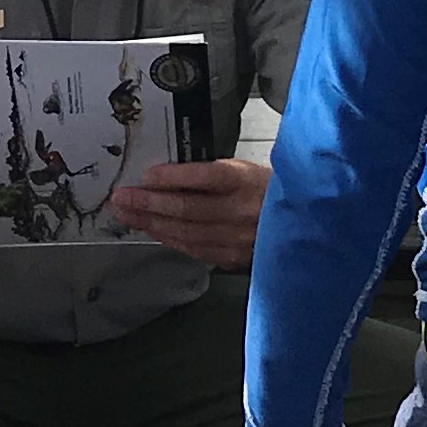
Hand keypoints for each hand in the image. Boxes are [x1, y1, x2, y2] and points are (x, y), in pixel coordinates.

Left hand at [112, 157, 267, 268]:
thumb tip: (167, 179)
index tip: (147, 176)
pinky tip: (153, 231)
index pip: (205, 177)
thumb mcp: (246, 169)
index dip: (172, 178)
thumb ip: (211, 174)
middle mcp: (242, 211)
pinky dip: (170, 239)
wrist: (304, 222)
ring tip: (128, 215)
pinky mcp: (234, 257)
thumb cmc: (269, 190)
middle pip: (188, 208)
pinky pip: (194, 248)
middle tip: (122, 198)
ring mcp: (238, 238)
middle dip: (149, 203)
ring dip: (152, 223)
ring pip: (186, 232)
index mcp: (248, 181)